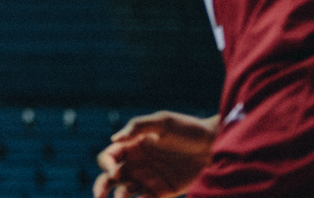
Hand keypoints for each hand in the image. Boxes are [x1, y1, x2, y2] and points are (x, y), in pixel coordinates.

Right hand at [93, 111, 215, 197]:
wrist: (214, 145)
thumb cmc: (187, 129)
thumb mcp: (162, 122)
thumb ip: (137, 127)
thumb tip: (114, 139)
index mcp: (131, 145)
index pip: (109, 156)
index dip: (106, 164)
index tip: (113, 170)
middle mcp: (136, 163)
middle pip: (110, 178)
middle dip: (101, 187)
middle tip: (98, 196)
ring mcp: (148, 179)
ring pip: (125, 192)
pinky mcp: (162, 192)